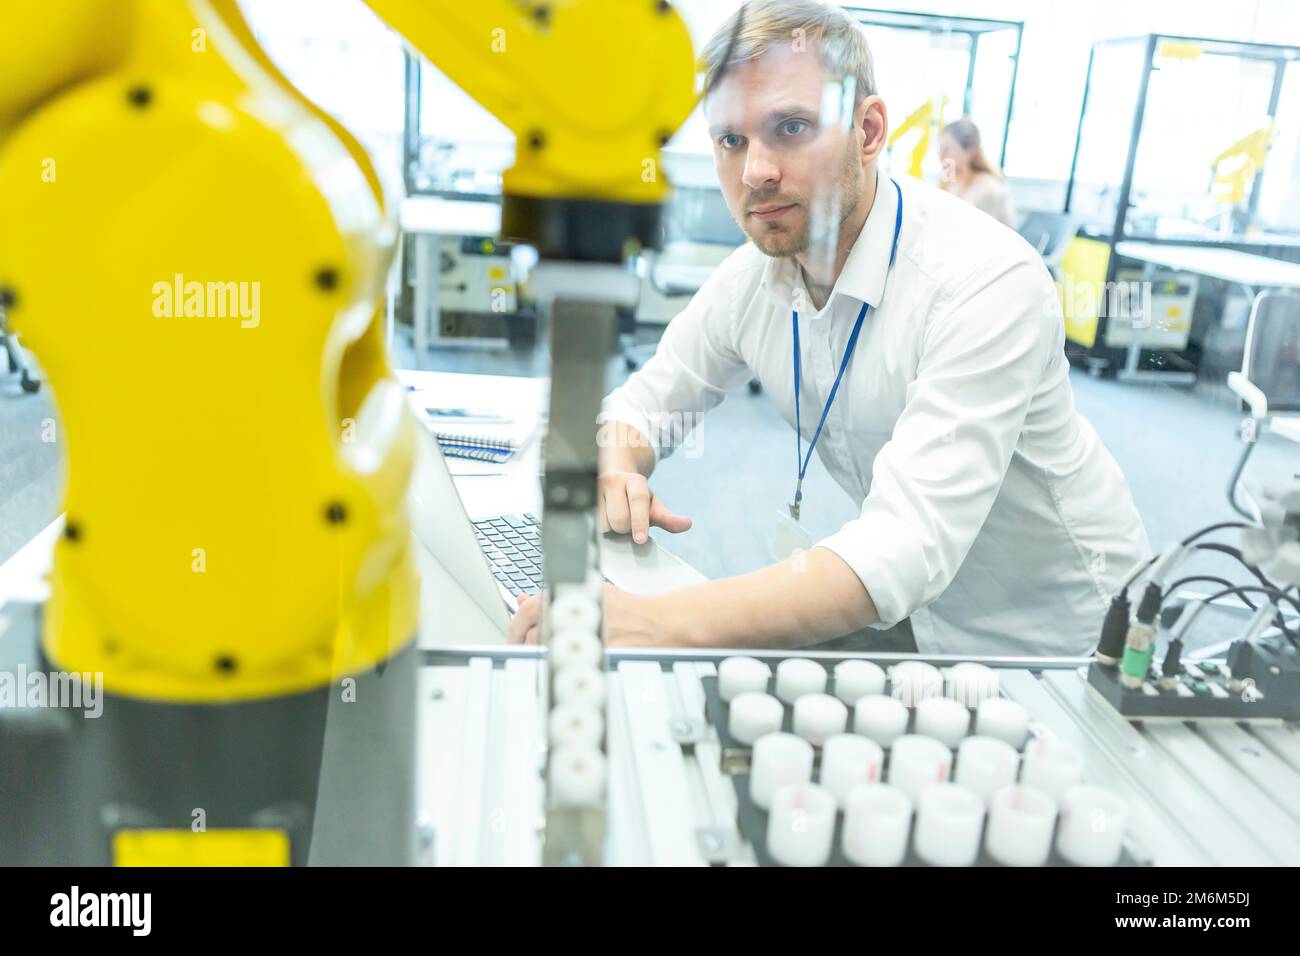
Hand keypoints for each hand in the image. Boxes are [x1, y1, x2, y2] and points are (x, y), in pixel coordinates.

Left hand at [506, 585, 676, 646]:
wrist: (659, 624)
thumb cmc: (629, 609)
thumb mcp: (591, 592)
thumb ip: (556, 596)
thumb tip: (524, 600)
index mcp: (574, 595)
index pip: (529, 609)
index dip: (515, 624)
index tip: (514, 634)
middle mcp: (577, 614)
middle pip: (533, 634)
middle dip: (526, 642)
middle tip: (526, 648)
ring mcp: (585, 636)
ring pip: (546, 651)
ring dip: (542, 655)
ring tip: (550, 654)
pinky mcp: (594, 655)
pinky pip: (565, 663)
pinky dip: (560, 664)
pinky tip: (567, 662)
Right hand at [597, 470, 691, 543]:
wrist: (614, 473)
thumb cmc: (635, 494)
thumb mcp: (653, 504)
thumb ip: (668, 517)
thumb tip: (686, 524)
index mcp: (634, 481)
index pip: (638, 501)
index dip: (640, 522)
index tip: (641, 540)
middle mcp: (613, 481)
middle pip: (618, 519)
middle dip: (624, 529)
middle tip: (627, 526)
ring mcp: (594, 488)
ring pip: (600, 524)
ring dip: (609, 530)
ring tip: (613, 521)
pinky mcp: (582, 498)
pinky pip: (588, 523)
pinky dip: (597, 529)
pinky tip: (601, 522)